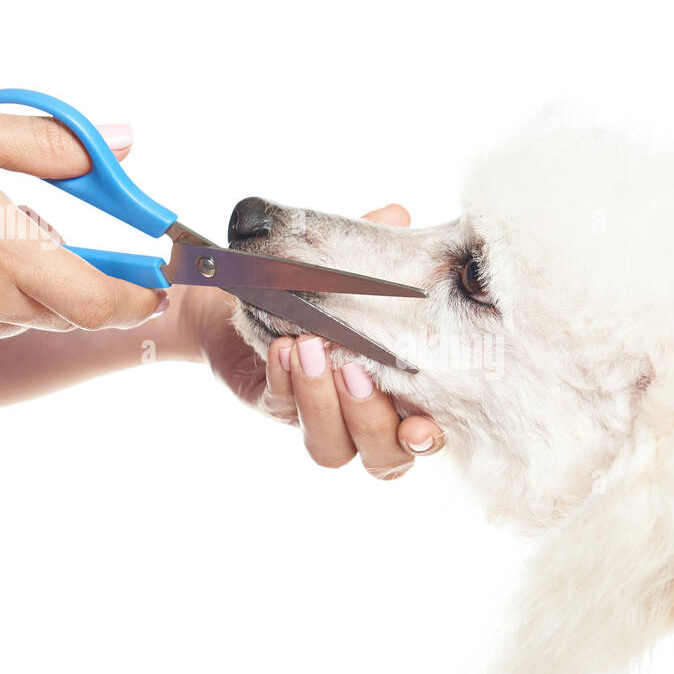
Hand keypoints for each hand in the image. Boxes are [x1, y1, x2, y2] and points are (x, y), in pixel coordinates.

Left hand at [173, 204, 443, 478]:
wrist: (247, 289)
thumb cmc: (324, 284)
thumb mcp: (359, 264)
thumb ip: (383, 247)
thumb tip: (397, 216)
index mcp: (402, 397)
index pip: (423, 439)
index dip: (426, 441)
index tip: (422, 426)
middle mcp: (363, 421)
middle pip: (381, 457)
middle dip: (370, 420)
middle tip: (356, 372)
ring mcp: (317, 420)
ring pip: (329, 447)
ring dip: (322, 402)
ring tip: (310, 348)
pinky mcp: (273, 406)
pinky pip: (280, 407)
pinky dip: (285, 380)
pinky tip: (284, 348)